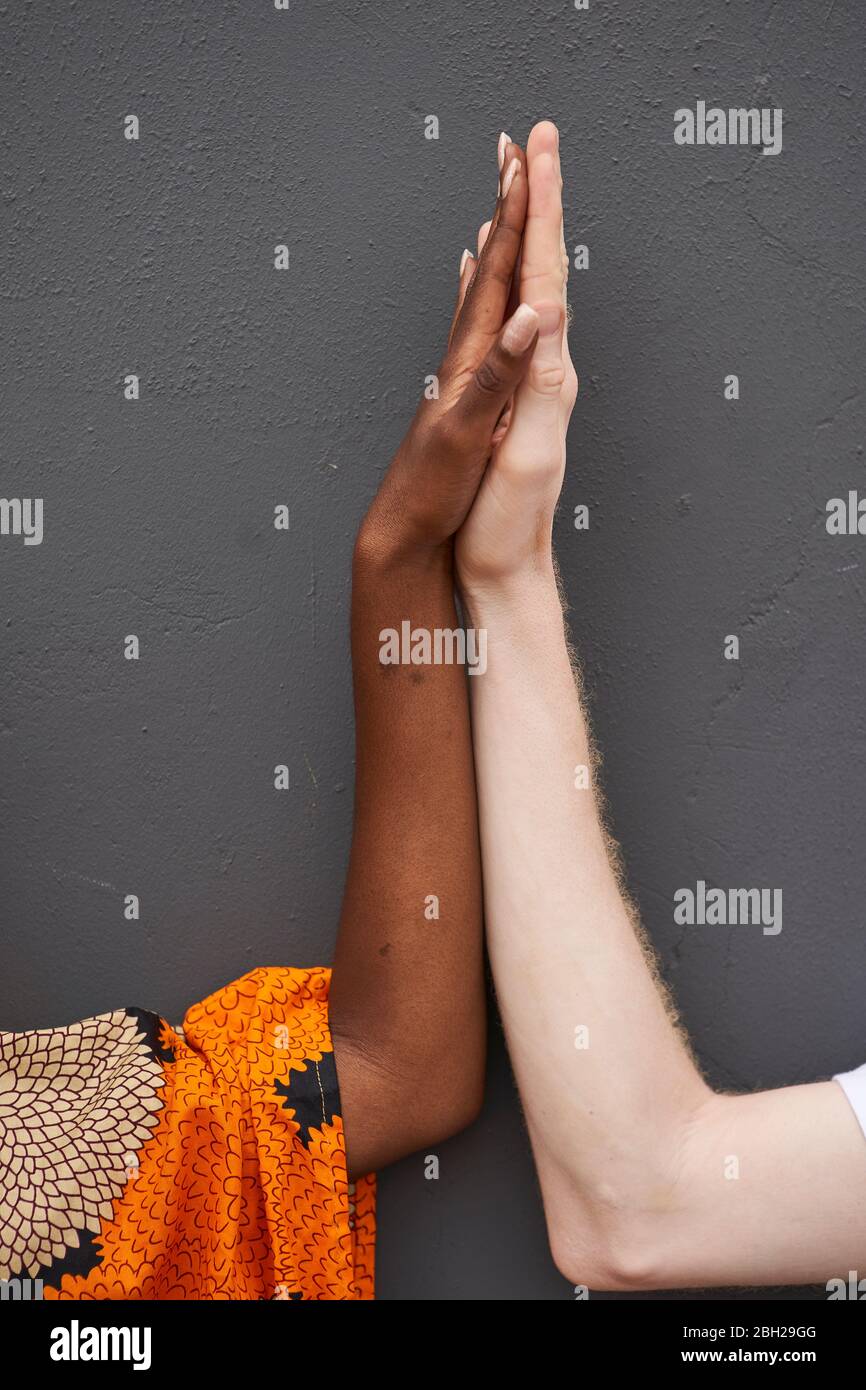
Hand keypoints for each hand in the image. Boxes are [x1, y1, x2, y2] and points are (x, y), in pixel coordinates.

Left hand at [357, 136, 541, 568]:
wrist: (401, 530)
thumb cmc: (432, 490)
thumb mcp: (469, 434)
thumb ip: (500, 375)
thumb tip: (527, 315)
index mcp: (469, 361)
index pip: (498, 276)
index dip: (514, 219)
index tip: (526, 163)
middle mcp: (461, 358)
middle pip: (489, 269)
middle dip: (506, 210)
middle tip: (515, 154)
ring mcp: (458, 374)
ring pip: (481, 292)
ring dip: (497, 244)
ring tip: (500, 204)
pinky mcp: (459, 395)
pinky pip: (473, 326)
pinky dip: (479, 293)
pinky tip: (474, 285)